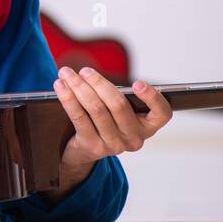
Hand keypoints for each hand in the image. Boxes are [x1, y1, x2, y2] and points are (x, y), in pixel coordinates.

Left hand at [48, 66, 172, 197]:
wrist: (84, 151)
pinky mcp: (92, 146)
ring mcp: (114, 145)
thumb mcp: (119, 112)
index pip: (162, 113)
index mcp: (148, 126)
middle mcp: (134, 138)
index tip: (137, 83)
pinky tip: (60, 86)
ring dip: (79, 87)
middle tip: (84, 70)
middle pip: (118, 104)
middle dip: (98, 83)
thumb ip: (117, 97)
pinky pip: (79, 117)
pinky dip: (68, 98)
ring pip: (96, 108)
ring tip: (66, 73)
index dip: (152, 98)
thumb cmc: (106, 122)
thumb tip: (93, 76)